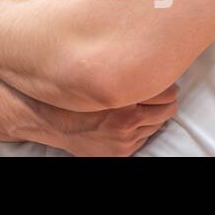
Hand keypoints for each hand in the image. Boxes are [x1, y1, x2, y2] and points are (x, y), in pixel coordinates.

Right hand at [43, 84, 180, 156]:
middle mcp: (126, 122)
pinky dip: (141, 129)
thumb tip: (147, 61)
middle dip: (164, 100)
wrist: (48, 120)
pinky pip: (144, 139)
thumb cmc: (70, 92)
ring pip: (157, 125)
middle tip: (159, 90)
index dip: (166, 83)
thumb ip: (120, 71)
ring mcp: (125, 140)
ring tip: (141, 104)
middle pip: (166, 110)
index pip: (166, 92)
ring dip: (153, 115)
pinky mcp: (121, 153)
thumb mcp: (95, 75)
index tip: (162, 76)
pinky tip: (130, 120)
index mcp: (122, 99)